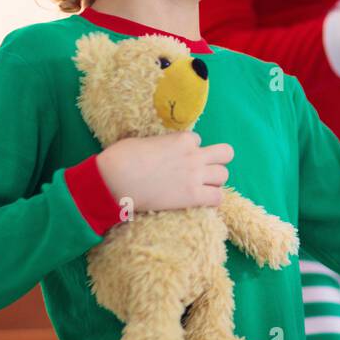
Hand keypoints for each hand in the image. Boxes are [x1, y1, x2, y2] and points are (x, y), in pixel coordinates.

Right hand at [96, 132, 232, 214]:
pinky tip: (200, 201)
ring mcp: (195, 175)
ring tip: (200, 187)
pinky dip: (212, 200)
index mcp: (182, 138)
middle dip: (216, 161)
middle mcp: (193, 155)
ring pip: (224, 175)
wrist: (114, 180)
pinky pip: (218, 197)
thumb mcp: (145, 141)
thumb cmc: (121, 158)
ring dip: (214, 181)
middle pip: (225, 154)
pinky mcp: (192, 196)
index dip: (189, 149)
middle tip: (202, 170)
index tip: (178, 159)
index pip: (198, 140)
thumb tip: (160, 150)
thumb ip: (162, 144)